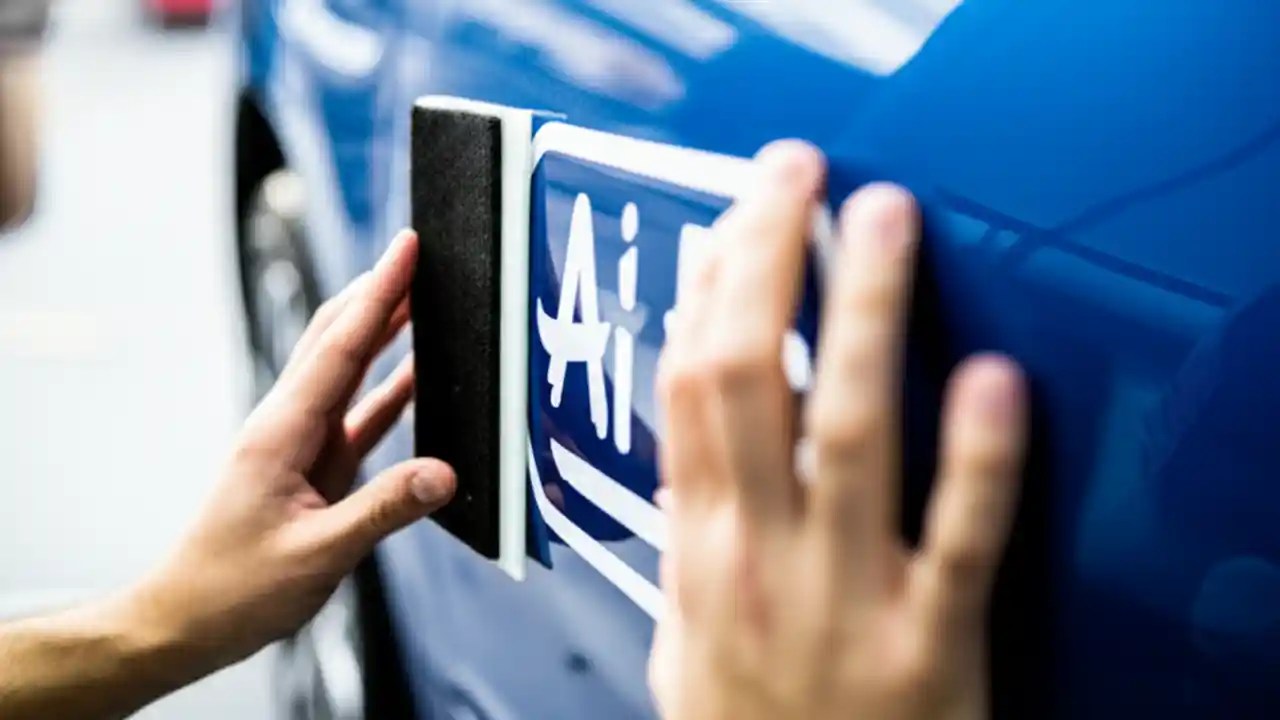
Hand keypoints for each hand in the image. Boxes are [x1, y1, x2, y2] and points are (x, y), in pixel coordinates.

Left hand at [130, 229, 454, 667]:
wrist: (189, 618)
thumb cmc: (237, 589)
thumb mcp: (317, 554)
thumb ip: (384, 509)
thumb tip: (446, 473)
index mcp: (282, 432)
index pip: (339, 348)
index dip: (378, 296)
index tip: (406, 249)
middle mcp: (289, 424)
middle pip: (337, 340)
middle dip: (378, 293)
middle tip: (419, 255)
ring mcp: (301, 443)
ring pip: (347, 370)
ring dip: (383, 332)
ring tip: (425, 297)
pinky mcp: (314, 466)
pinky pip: (359, 415)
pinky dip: (390, 390)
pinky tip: (418, 374)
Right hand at [649, 143, 1026, 719]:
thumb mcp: (685, 623)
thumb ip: (694, 522)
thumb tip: (703, 432)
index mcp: (701, 550)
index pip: (687, 392)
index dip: (707, 290)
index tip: (731, 220)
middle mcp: (760, 558)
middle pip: (749, 378)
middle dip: (767, 259)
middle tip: (795, 175)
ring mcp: (841, 596)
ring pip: (847, 429)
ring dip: (861, 313)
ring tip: (880, 222)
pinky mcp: (927, 642)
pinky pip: (955, 538)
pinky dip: (976, 456)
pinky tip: (989, 381)